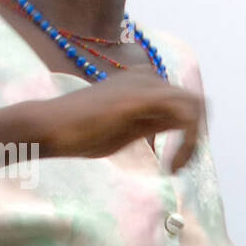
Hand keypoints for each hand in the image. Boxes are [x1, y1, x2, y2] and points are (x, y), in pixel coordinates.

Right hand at [35, 75, 205, 171]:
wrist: (51, 128)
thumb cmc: (81, 133)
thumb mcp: (127, 131)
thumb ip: (153, 125)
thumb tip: (179, 127)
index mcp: (143, 83)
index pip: (183, 103)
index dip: (188, 134)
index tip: (175, 164)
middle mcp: (148, 77)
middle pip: (194, 103)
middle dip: (194, 138)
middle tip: (179, 167)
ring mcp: (146, 83)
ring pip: (194, 106)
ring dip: (191, 143)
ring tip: (176, 168)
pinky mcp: (143, 96)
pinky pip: (185, 114)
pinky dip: (186, 142)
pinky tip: (172, 166)